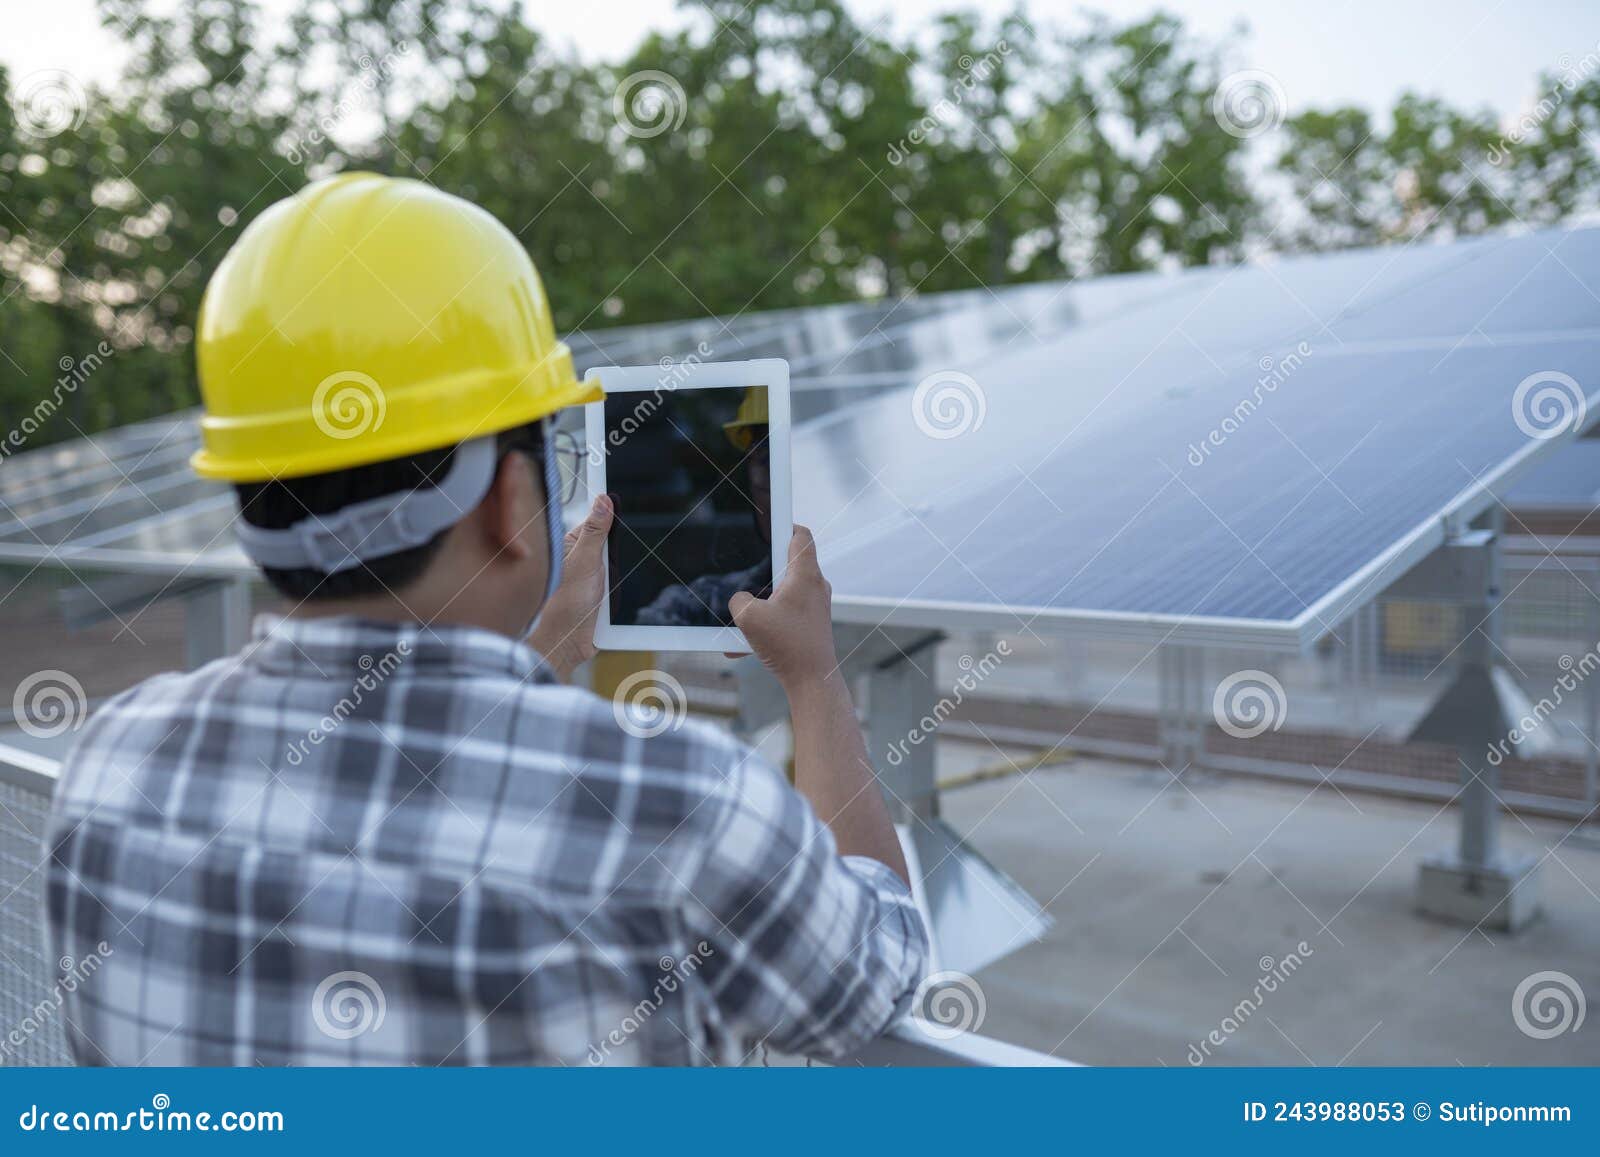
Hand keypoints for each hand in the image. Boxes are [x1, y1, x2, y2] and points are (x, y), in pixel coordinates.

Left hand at [526, 494, 611, 679]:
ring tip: (607, 588)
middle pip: (613, 542)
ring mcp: (592, 576)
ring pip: (619, 564)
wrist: (566, 644)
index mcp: (573, 544)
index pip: (598, 519)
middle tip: (609, 562)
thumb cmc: (564, 605)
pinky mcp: (601, 595)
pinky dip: (621, 590)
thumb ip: (597, 532)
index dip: (610, 508)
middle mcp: (581, 558)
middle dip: (619, 551)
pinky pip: (621, 585)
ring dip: (620, 574)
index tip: (617, 478)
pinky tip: (613, 598)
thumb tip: (603, 500)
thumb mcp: (585, 562)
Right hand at [728, 526, 840, 692]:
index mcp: (805, 575)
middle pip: (792, 562)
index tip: (769, 522)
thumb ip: (738, 599)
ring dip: (765, 600)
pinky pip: (787, 614)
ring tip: (745, 617)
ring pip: (787, 591)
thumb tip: (741, 599)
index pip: (800, 535)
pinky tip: (746, 645)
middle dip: (766, 567)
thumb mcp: (748, 617)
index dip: (784, 523)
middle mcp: (816, 587)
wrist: (812, 682)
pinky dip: (769, 623)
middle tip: (749, 571)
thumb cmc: (787, 646)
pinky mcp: (814, 623)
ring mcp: (817, 606)